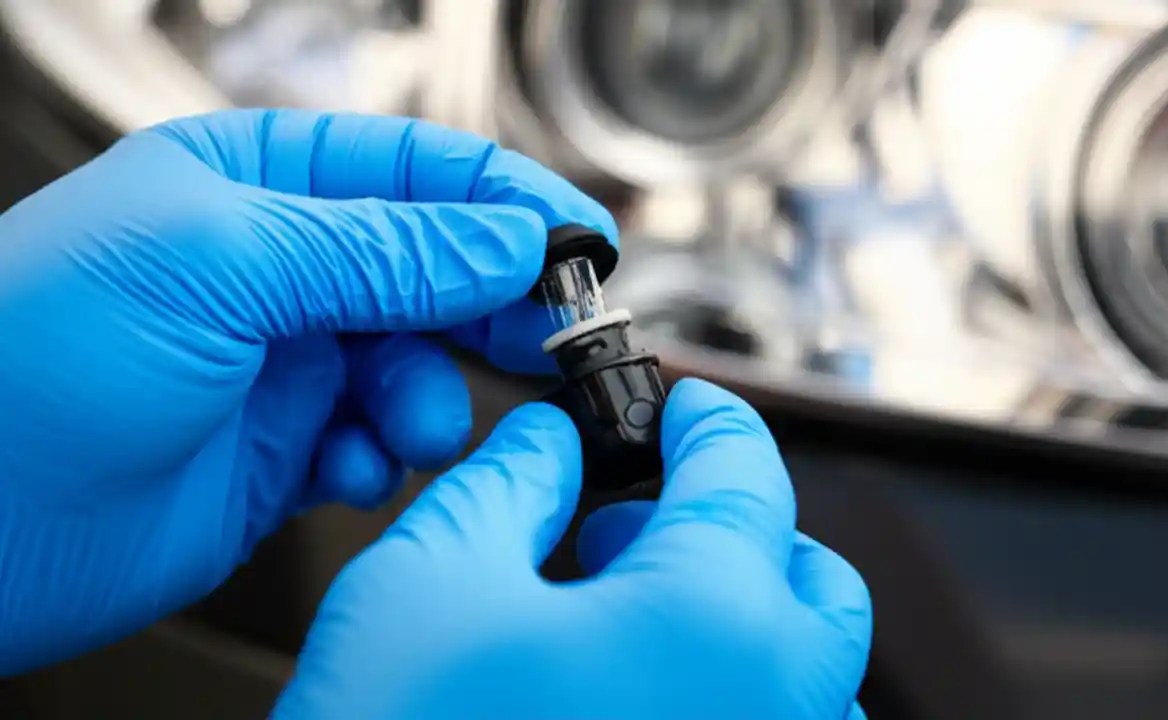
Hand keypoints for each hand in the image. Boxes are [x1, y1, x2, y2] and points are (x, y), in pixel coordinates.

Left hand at [0, 109, 615, 674]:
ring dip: (428, 397)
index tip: (580, 241)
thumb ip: (381, 249)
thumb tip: (508, 237)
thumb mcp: (220, 264)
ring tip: (405, 425)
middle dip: (490, 306)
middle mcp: (275, 266)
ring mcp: (280, 362)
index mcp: (252, 183)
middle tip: (547, 340)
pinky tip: (346, 470)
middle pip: (431, 267)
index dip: (505, 201)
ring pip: (416, 364)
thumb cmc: (27, 360)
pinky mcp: (280, 452)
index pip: (413, 169)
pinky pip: (375, 444)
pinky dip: (379, 460)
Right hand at [273, 379, 871, 719]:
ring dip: (741, 613)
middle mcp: (770, 707)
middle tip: (636, 520)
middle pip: (813, 577)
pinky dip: (731, 690)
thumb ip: (508, 481)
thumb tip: (548, 444)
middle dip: (737, 525)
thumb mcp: (429, 582)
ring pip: (808, 671)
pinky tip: (635, 689)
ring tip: (626, 610)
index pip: (748, 471)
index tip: (680, 405)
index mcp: (716, 621)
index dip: (708, 419)